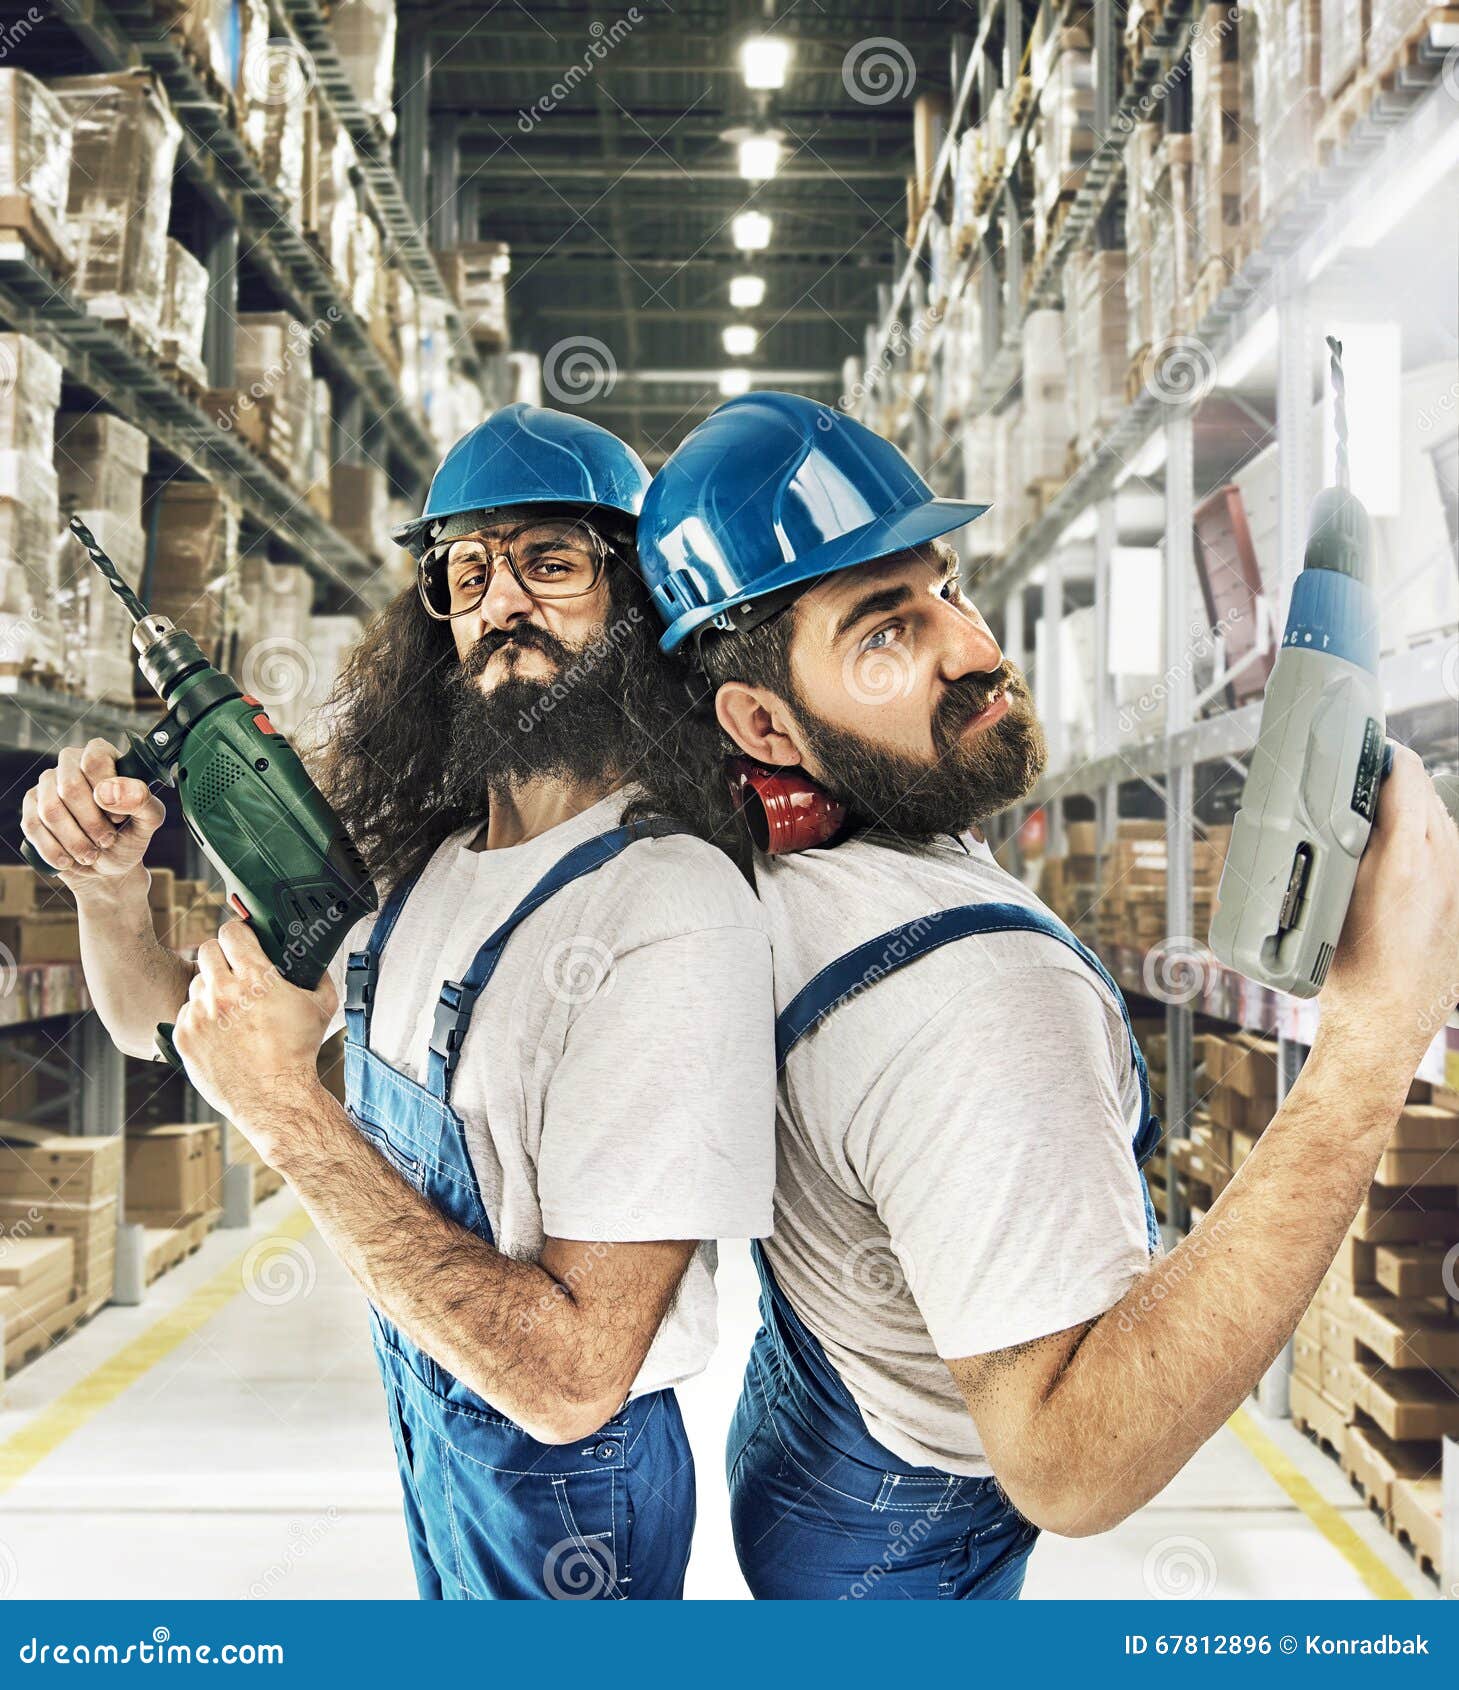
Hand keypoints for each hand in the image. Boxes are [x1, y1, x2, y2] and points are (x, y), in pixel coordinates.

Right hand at [21, 739, 164, 896]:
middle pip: (70, 786)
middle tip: (107, 840)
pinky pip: (33, 826)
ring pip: (50, 809)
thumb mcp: (149, 820)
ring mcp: (47, 784)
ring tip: (91, 854)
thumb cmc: (130, 836)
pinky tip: (69, 860)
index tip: (119, 818)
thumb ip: (141, 800)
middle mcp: (71, 763)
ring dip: (74, 840)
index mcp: (103, 755)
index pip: (94, 760)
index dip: (107, 793)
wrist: (107, 868)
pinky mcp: (31, 808)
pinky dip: (54, 850)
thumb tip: (107, 791)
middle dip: (91, 822)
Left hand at [172, 920, 336, 1157]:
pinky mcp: (184, 1036)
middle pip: (207, 950)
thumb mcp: (322, 1006)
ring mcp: (199, 1015)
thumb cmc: (298, 1054)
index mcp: (255, 978)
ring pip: (196, 983)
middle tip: (234, 970)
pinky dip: (200, 1017)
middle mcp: (222, 993)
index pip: (231, 932)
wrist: (274, 1096)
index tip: (243, 941)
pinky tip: (220, 1030)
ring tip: (230, 1008)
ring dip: (211, 988)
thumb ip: (318, 975)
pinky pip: (186, 1012)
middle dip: (222, 956)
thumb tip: (312, 960)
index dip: (238, 933)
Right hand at [1322, 744, 1458, 1069]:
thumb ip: (1333, 847)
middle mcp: (1443, 865)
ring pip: (1442, 820)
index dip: (1384, 752)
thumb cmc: (1350, 972)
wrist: (1386, 1025)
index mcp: (1406, 858)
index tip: (1363, 743)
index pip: (1406, 775)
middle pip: (1427, 792)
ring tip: (1375, 810)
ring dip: (1412, 807)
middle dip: (1395, 777)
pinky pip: (1449, 849)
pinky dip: (1426, 837)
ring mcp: (1458, 883)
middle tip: (1359, 774)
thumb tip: (1308, 813)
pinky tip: (1399, 849)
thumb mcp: (1326, 899)